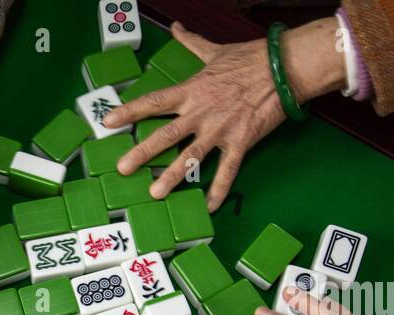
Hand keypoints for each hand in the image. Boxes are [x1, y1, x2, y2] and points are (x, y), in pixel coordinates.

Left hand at [106, 18, 344, 210]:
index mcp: (192, 91)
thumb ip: (192, 43)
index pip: (154, 101)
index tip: (108, 121)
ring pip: (191, 157)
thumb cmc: (251, 58)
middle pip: (165, 135)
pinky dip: (219, 190)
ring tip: (155, 194)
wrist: (285, 67)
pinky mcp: (240, 141)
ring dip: (172, 176)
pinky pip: (227, 170)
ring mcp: (220, 129)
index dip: (130, 111)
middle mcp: (201, 112)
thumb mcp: (216, 51)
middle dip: (142, 152)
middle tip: (122, 168)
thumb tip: (176, 27)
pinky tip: (210, 208)